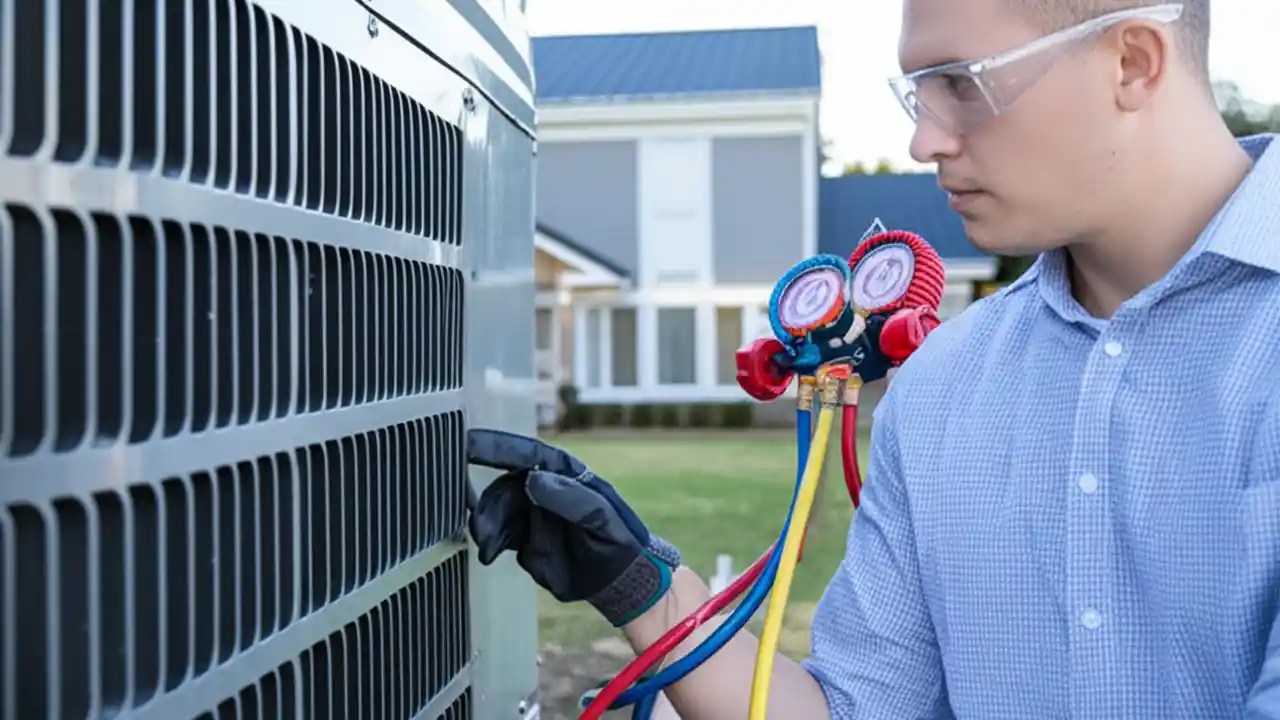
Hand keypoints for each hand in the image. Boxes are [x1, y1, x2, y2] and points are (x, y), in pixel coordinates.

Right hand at [466, 428, 681, 626]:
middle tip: (479, 525)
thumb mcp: (601, 517)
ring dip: (486, 526)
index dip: (494, 446)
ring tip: (487, 545)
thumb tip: (534, 479)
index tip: (466, 441)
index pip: (525, 453)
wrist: (618, 581)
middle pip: (503, 487)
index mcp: (563, 474)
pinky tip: (488, 554)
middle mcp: (543, 490)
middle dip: (486, 504)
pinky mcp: (526, 539)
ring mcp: (532, 514)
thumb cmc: (619, 541)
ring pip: (496, 512)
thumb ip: (569, 498)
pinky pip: (500, 535)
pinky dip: (490, 542)